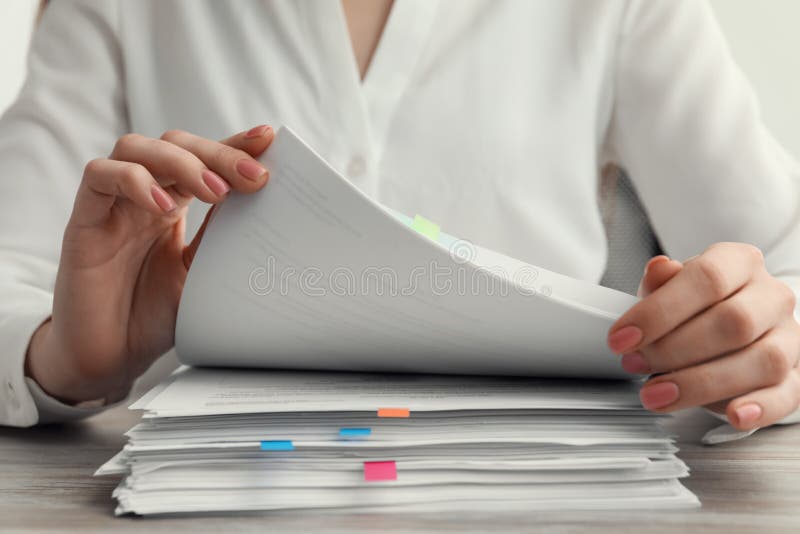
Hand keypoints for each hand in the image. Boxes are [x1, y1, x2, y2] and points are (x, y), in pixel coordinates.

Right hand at [25, 125, 274, 403]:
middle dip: (218, 153)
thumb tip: (263, 203)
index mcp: (174, 203)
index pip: (203, 158)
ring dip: (181, 162)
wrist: (112, 358)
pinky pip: (99, 177)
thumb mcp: (202, 272)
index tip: (269, 138)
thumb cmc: (156, 315)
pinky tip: (164, 207)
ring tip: (216, 193)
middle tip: (254, 177)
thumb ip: (221, 235)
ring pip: (136, 147)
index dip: (233, 144)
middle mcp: (143, 195)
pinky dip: (133, 180)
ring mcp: (113, 204)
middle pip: (175, 143)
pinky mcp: (84, 220)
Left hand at [608, 243, 799, 430]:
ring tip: (658, 394)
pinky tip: (732, 415)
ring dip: (703, 383)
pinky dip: (759, 408)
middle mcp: (772, 295)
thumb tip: (658, 270)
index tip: (622, 338)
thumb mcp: (670, 288)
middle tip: (634, 364)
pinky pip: (786, 394)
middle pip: (734, 321)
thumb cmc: (697, 305)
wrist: (733, 323)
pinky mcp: (796, 375)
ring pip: (762, 360)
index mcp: (739, 262)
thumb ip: (661, 283)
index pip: (707, 278)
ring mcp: (789, 336)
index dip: (659, 311)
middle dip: (674, 349)